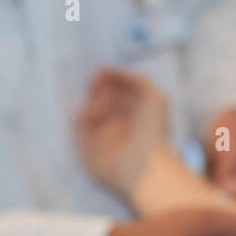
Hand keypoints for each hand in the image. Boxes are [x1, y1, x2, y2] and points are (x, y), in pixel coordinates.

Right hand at [75, 67, 171, 195]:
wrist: (142, 164)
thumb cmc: (153, 129)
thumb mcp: (155, 96)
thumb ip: (137, 80)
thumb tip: (114, 73)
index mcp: (137, 112)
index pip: (119, 91)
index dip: (111, 79)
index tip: (103, 70)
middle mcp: (119, 122)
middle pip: (102, 97)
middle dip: (99, 86)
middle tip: (98, 80)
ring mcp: (103, 132)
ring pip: (91, 107)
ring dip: (96, 99)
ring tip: (105, 101)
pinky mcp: (87, 143)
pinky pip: (80, 121)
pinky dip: (87, 113)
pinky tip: (99, 113)